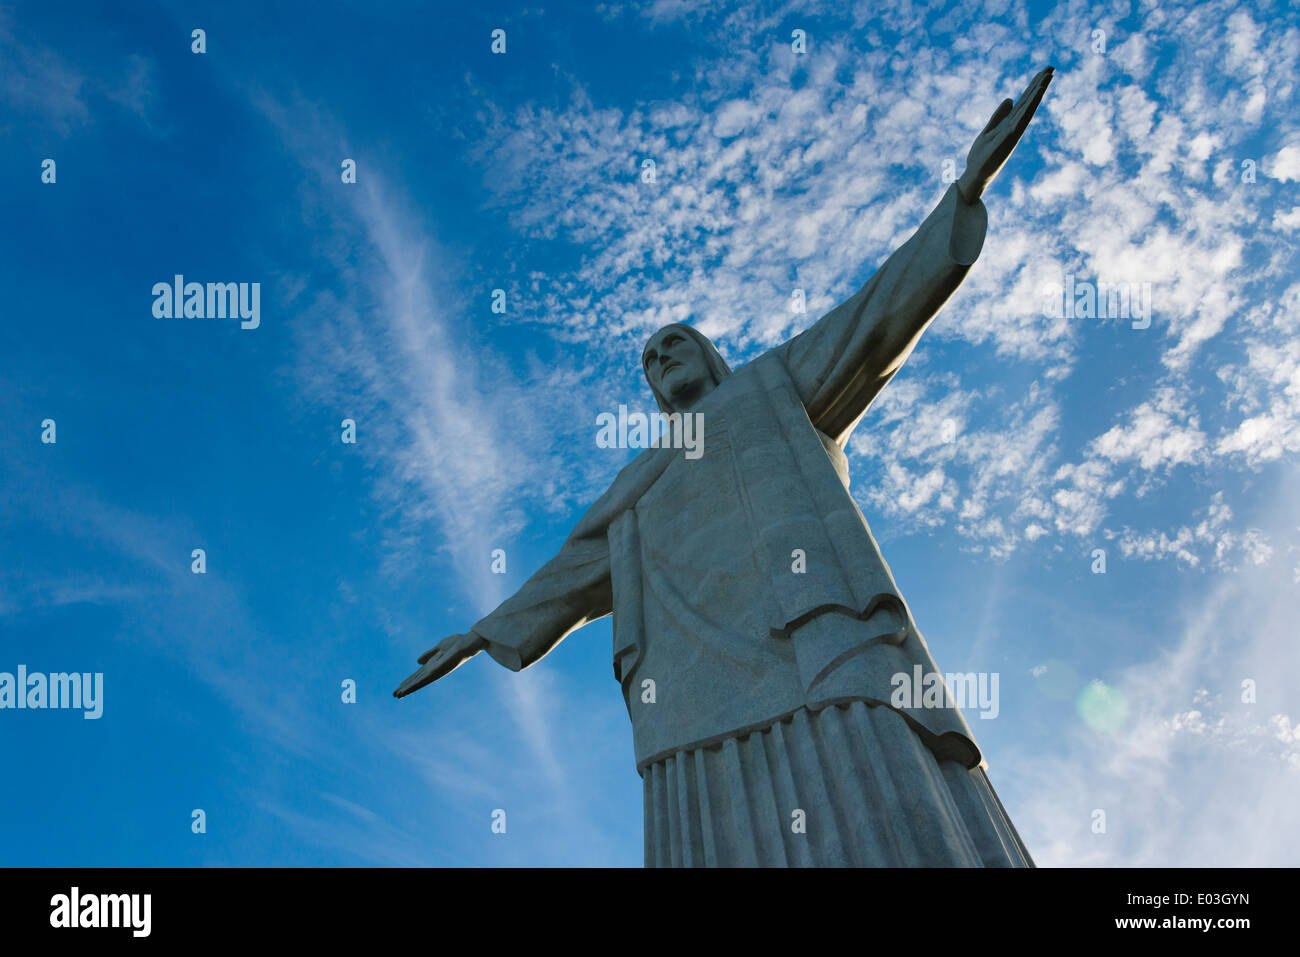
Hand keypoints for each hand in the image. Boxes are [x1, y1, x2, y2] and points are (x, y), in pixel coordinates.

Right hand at [393, 632, 486, 697]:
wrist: (469, 641)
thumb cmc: (458, 643)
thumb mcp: (440, 647)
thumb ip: (429, 654)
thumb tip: (417, 662)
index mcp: (434, 664)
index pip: (419, 675)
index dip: (409, 680)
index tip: (399, 687)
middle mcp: (435, 670)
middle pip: (417, 680)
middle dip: (406, 687)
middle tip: (394, 695)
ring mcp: (437, 671)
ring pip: (419, 682)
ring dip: (408, 688)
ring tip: (397, 695)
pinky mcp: (438, 670)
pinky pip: (424, 679)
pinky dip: (414, 684)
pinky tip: (408, 688)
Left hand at [957, 66, 1053, 203]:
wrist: (974, 175)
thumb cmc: (981, 156)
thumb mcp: (989, 130)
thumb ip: (999, 116)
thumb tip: (1010, 99)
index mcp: (1010, 124)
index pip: (1024, 101)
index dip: (1033, 87)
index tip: (1044, 72)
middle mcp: (1014, 127)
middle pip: (1029, 102)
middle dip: (1039, 85)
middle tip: (1051, 68)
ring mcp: (1012, 133)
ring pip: (1027, 109)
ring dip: (1037, 94)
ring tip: (1047, 77)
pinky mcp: (1007, 140)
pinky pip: (1020, 121)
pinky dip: (1028, 108)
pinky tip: (1033, 97)